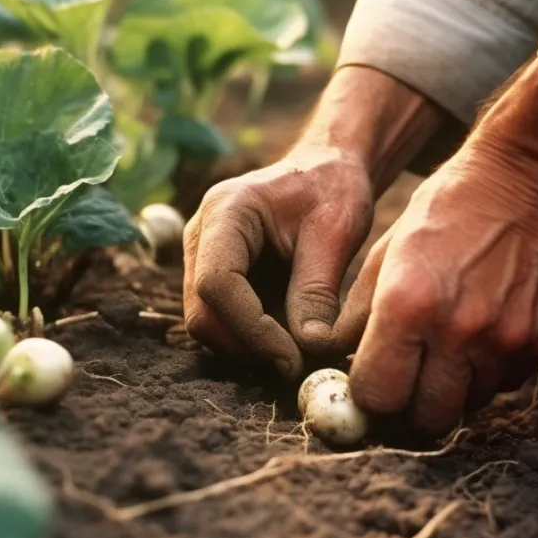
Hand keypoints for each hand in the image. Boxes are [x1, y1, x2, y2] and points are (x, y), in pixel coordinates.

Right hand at [183, 148, 374, 377]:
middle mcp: (201, 236)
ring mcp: (202, 258)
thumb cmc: (333, 189)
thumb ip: (317, 290)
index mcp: (226, 211)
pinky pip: (223, 322)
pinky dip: (254, 340)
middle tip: (299, 365)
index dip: (252, 329)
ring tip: (301, 350)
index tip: (293, 359)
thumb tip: (310, 348)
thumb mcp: (336, 232)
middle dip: (249, 346)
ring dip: (251, 348)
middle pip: (203, 313)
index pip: (217, 283)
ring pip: (209, 324)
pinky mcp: (215, 278)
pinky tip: (291, 338)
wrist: (325, 172)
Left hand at [333, 146, 537, 435]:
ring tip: (443, 355)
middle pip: (426, 419)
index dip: (368, 399)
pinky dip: (486, 375)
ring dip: (450, 393)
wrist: (531, 180)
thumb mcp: (386, 252)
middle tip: (404, 393)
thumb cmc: (448, 210)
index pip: (377, 395)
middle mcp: (459, 331)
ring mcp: (506, 341)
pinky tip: (479, 338)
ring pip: (467, 406)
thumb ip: (359, 315)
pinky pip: (504, 385)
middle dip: (408, 414)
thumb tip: (339, 363)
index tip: (368, 390)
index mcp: (409, 304)